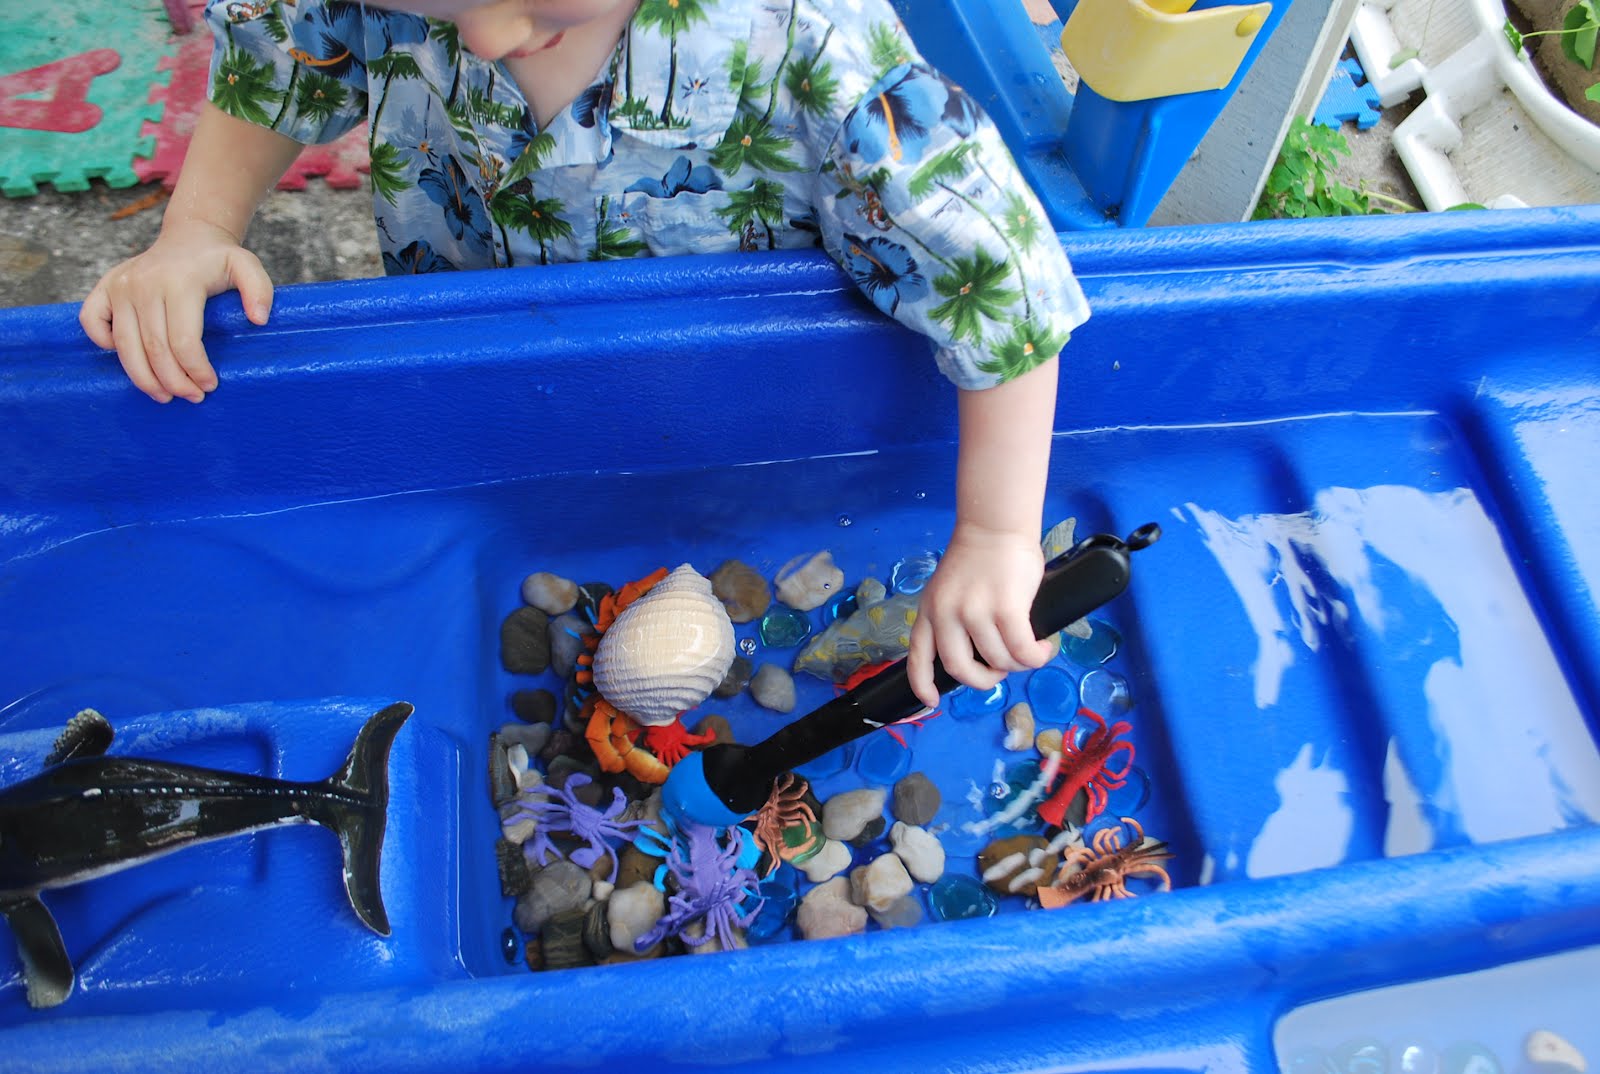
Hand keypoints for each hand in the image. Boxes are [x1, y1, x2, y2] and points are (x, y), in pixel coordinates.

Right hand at [80, 219, 273, 402]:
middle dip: (174, 382)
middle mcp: (144, 284)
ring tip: (165, 396)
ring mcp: (120, 286)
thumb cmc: (218, 260)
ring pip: (125, 346)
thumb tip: (258, 320)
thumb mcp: (247, 265)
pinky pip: (92, 322)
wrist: (189, 238)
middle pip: (154, 350)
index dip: (196, 371)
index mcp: (179, 282)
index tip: (210, 386)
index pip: (183, 341)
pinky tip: (131, 359)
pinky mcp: (104, 288)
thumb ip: (259, 290)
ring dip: (145, 379)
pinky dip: (103, 345)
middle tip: (192, 397)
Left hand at [906, 523, 1056, 709]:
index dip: (923, 684)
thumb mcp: (949, 589)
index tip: (932, 701)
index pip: (917, 656)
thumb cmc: (978, 556)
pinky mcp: (1005, 609)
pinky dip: (1036, 656)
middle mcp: (946, 614)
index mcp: (929, 610)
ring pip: (998, 660)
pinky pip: (1022, 650)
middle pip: (959, 668)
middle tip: (1001, 670)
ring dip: (1018, 664)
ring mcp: (974, 612)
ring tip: (1029, 652)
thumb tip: (980, 653)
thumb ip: (954, 618)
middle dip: (983, 680)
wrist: (996, 525)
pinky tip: (1043, 648)